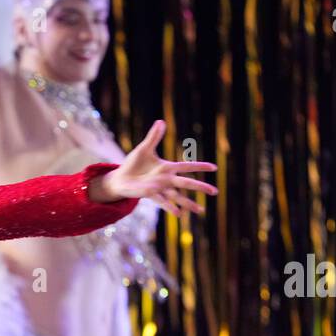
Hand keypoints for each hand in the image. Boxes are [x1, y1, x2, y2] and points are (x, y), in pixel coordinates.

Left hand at [94, 120, 217, 217]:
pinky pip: (162, 202)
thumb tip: (161, 121)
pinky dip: (170, 207)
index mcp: (167, 168)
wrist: (120, 179)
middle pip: (187, 183)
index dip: (200, 166)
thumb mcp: (144, 149)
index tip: (214, 168)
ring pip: (178, 196)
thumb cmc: (133, 164)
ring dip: (189, 203)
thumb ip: (154, 137)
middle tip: (215, 192)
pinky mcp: (150, 194)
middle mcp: (166, 179)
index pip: (187, 167)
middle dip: (201, 187)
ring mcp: (159, 188)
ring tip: (200, 211)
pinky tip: (179, 214)